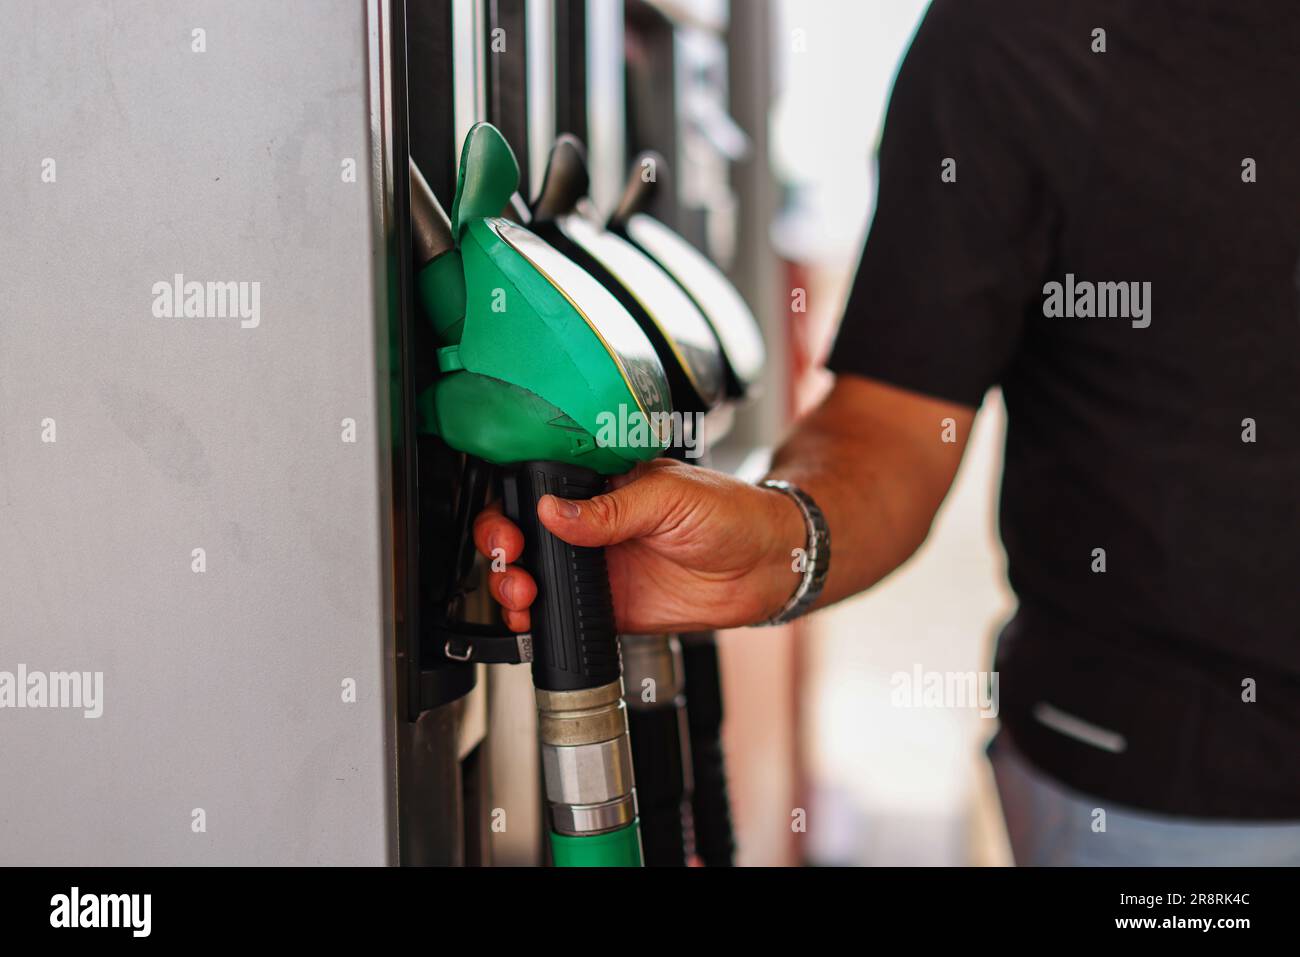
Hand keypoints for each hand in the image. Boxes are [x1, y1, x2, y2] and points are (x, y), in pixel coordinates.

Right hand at [472, 458, 806, 633]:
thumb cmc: (732, 513)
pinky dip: (537, 622)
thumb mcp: (670, 496)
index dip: (513, 505)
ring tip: (523, 592)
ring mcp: (598, 568)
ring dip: (512, 585)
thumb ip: (611, 509)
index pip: (539, 488)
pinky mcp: (609, 608)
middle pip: (524, 534)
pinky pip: (561, 616)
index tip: (510, 524)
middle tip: (510, 557)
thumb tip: (553, 512)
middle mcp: (593, 526)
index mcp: (602, 486)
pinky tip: (532, 619)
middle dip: (500, 547)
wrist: (767, 566)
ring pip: (534, 576)